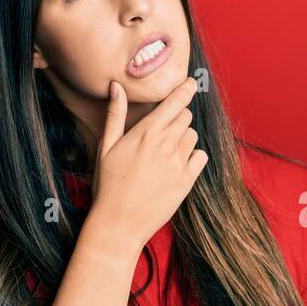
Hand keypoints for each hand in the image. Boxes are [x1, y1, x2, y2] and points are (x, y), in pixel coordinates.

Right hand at [85, 77, 207, 258]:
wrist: (119, 223)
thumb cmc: (108, 185)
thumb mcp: (106, 147)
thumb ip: (115, 115)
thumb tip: (116, 86)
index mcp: (145, 133)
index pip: (174, 102)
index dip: (185, 90)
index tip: (191, 83)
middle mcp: (165, 144)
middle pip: (185, 116)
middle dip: (177, 118)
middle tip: (163, 132)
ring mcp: (178, 163)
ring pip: (192, 136)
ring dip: (183, 138)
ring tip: (165, 153)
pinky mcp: (187, 181)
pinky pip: (201, 157)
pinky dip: (193, 157)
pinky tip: (178, 165)